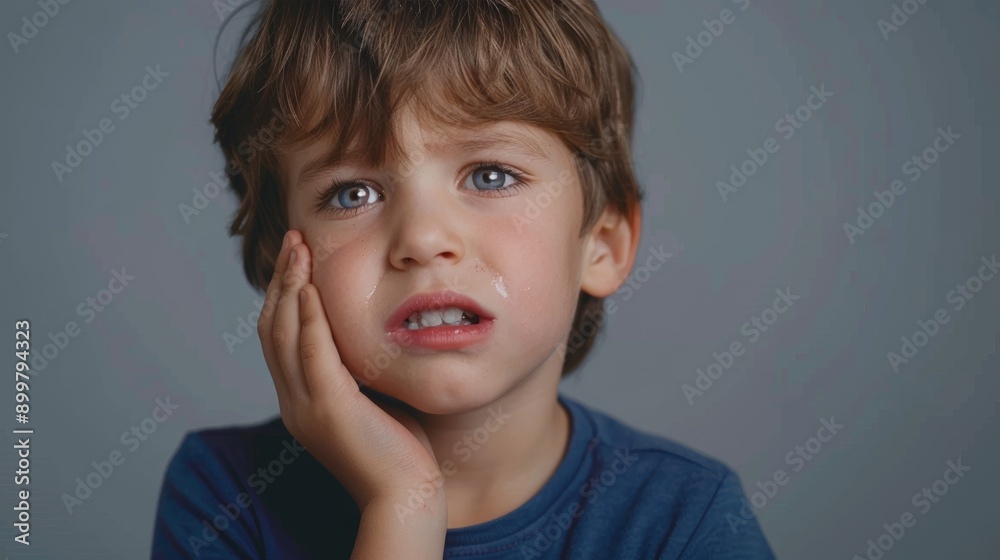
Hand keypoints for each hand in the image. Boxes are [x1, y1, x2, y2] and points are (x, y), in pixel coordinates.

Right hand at [257, 230, 443, 511]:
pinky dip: (307, 319)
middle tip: (293, 239)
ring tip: (298, 248)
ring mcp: (306, 407)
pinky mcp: (329, 410)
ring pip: (284, 335)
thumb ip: (364, 368)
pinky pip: (311, 355)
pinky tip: (308, 289)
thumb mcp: (375, 398)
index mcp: (302, 400)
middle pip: (274, 328)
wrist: (406, 495)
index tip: (298, 256)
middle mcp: (294, 402)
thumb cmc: (402, 450)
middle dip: (282, 279)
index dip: (285, 293)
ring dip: (289, 286)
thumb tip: (376, 332)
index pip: (281, 337)